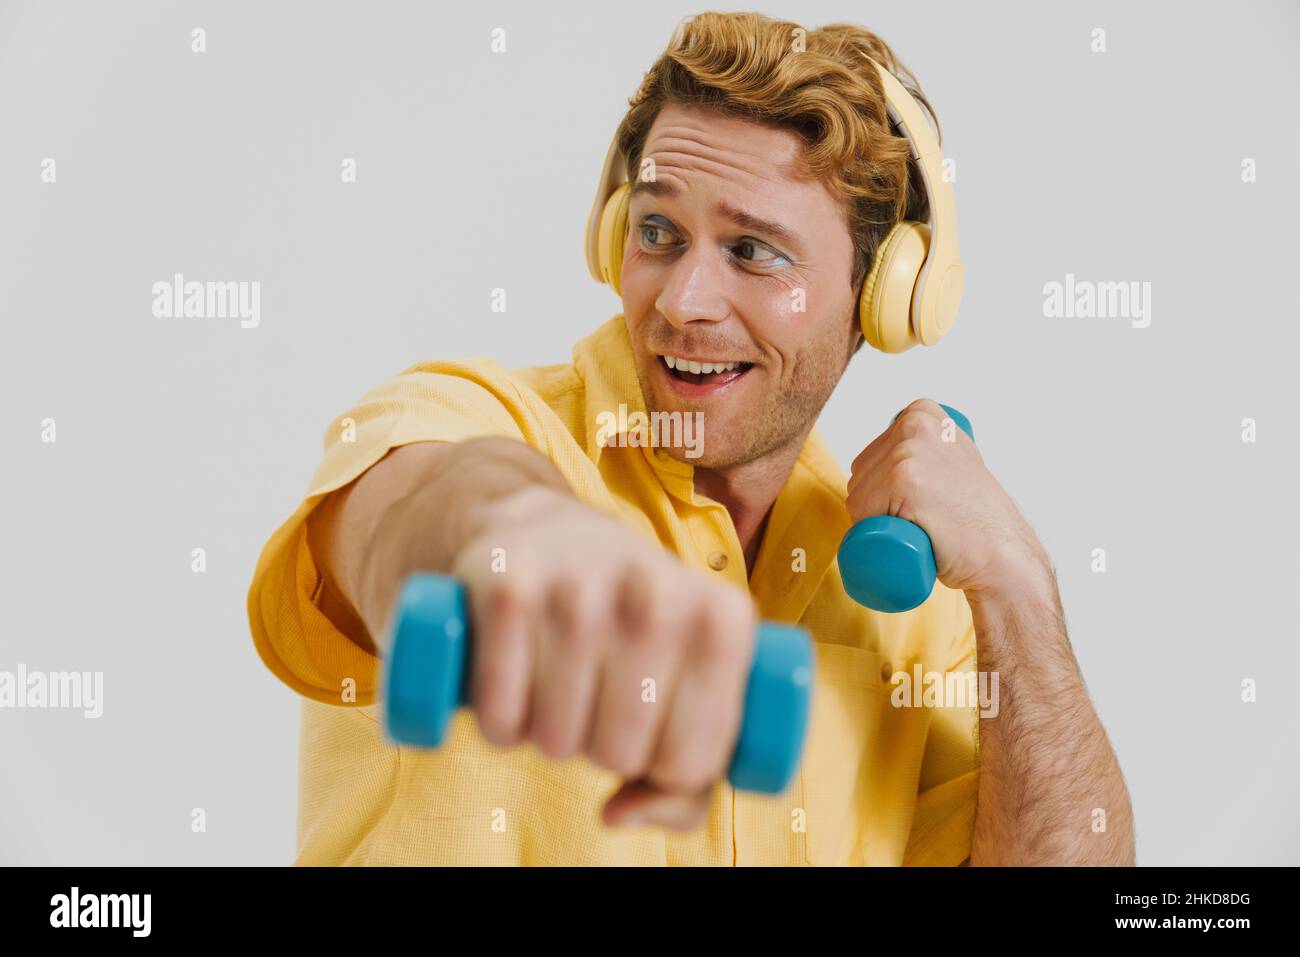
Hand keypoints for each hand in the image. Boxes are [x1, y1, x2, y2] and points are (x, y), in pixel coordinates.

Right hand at [449, 484, 756, 830]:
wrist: (550, 532)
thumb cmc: (634, 629)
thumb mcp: (688, 683)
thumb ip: (687, 782)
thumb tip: (620, 814)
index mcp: (722, 619)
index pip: (692, 762)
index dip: (666, 770)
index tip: (655, 729)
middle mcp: (657, 593)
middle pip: (621, 755)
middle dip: (603, 751)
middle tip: (599, 704)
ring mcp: (580, 587)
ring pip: (556, 741)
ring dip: (549, 738)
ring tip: (560, 689)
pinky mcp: (508, 587)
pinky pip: (499, 717)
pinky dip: (499, 726)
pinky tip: (515, 688)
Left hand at [845, 398, 1049, 602]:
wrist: (1003, 556)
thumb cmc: (975, 519)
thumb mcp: (953, 459)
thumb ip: (929, 443)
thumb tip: (898, 440)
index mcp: (920, 413)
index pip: (869, 462)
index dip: (881, 493)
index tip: (916, 504)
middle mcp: (913, 424)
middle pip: (860, 478)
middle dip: (876, 508)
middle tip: (923, 520)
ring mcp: (908, 450)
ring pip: (858, 499)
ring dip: (876, 524)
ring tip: (922, 526)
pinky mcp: (904, 478)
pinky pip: (861, 514)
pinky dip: (872, 533)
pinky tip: (909, 533)